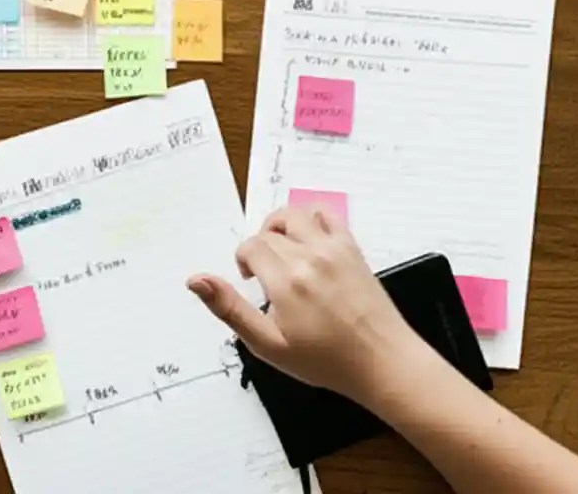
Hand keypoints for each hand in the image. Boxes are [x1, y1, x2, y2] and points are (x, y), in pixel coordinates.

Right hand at [186, 206, 421, 402]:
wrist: (380, 362)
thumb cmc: (326, 360)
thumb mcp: (268, 344)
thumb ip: (230, 309)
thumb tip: (196, 281)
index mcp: (286, 280)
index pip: (251, 247)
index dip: (243, 261)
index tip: (249, 281)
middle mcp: (309, 257)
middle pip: (270, 233)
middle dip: (259, 249)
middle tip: (265, 277)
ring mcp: (334, 250)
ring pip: (295, 215)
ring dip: (280, 227)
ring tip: (281, 252)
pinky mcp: (353, 249)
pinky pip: (327, 215)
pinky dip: (311, 219)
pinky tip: (309, 242)